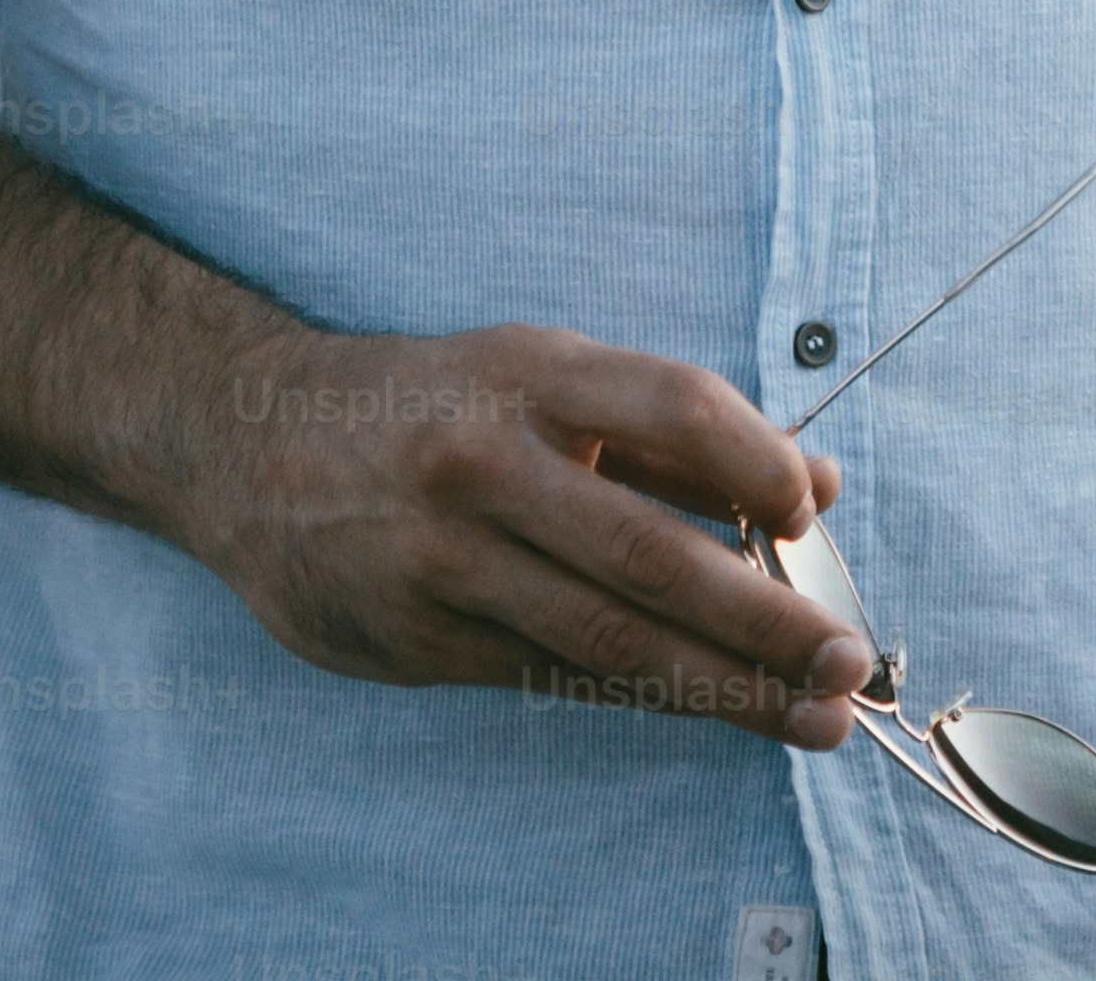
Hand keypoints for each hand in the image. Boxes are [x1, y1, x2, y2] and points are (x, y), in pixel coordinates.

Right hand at [172, 324, 872, 748]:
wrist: (248, 440)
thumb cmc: (432, 406)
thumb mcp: (543, 377)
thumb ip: (675, 432)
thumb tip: (816, 483)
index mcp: (531, 378)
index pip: (674, 408)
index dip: (759, 461)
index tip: (815, 513)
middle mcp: (487, 464)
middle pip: (652, 552)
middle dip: (766, 619)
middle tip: (848, 662)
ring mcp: (446, 559)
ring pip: (608, 639)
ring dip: (723, 686)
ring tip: (808, 719)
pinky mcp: (421, 638)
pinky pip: (555, 675)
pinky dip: (643, 696)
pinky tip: (711, 712)